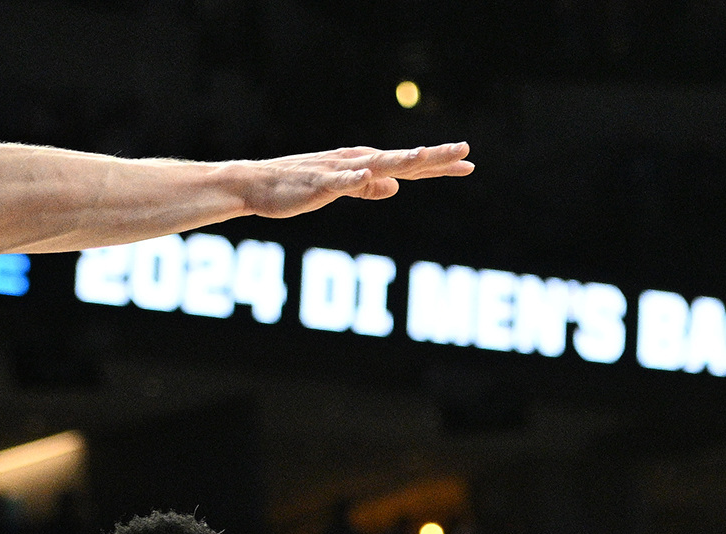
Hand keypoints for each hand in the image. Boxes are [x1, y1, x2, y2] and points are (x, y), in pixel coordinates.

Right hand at [234, 144, 473, 217]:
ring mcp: (339, 171)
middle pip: (402, 160)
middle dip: (434, 157)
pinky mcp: (319, 183)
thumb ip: (366, 188)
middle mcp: (357, 162)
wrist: (256, 185)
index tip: (469, 164)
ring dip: (401, 160)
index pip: (409, 166)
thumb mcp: (340, 189)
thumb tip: (394, 188)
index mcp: (364, 166)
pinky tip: (371, 176)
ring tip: (424, 156)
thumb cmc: (297, 188)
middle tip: (465, 152)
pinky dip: (356, 179)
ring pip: (377, 165)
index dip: (440, 165)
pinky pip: (340, 182)